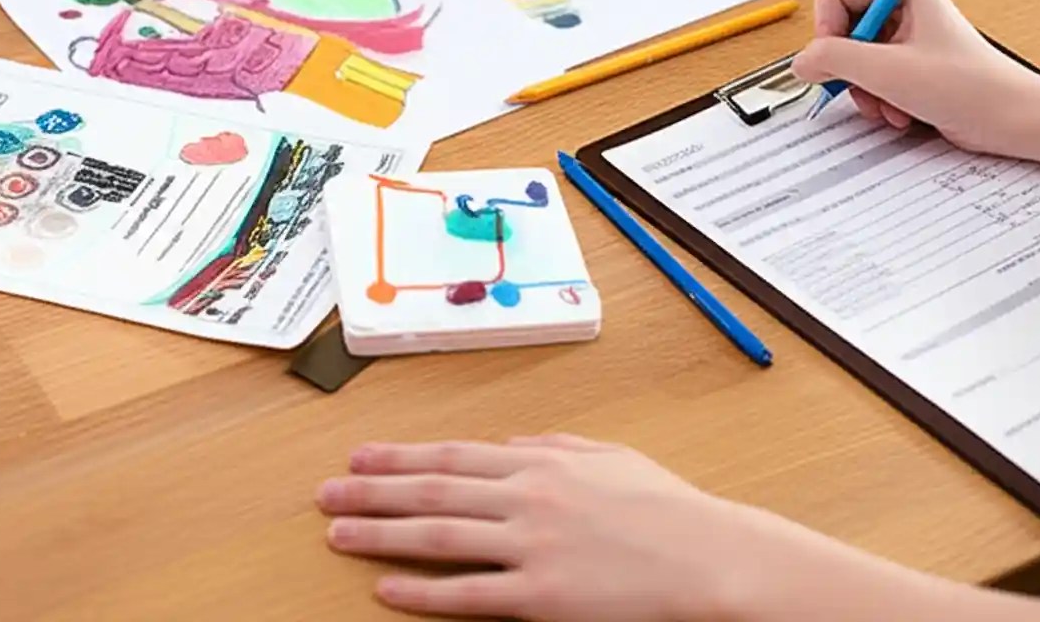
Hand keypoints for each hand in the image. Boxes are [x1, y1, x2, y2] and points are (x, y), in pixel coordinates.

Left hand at [315, 434, 884, 621]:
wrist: (711, 559)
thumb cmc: (668, 509)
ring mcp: (531, 547)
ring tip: (337, 533)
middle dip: (372, 491)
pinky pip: (470, 595)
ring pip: (437, 538)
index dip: (400, 457)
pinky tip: (386, 588)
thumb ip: (555, 446)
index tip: (361, 456)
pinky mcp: (542, 597)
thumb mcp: (612, 458)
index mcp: (541, 463)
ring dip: (380, 534)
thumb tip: (509, 441)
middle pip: (431, 493)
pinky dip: (423, 592)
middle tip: (327, 492)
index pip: (452, 457)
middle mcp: (526, 498)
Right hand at [791, 0, 1039, 163]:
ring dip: (863, 90)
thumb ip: (833, 60)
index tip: (837, 59)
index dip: (827, 31)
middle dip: (848, 68)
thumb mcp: (886, 70)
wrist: (1004, 118)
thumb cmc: (966, 86)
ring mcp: (905, 39)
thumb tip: (800, 62)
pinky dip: (876, 100)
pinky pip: (869, 79)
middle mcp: (904, 8)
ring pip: (852, 60)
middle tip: (862, 84)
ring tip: (886, 103)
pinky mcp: (907, 66)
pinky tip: (897, 111)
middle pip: (840, 32)